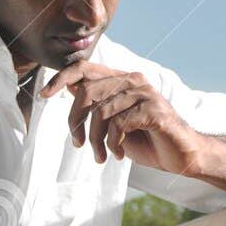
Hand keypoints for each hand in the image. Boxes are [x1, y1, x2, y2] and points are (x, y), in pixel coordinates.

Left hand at [40, 61, 205, 172]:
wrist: (182, 157)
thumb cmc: (147, 141)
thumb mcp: (115, 121)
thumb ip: (97, 103)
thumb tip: (69, 86)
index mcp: (122, 80)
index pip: (84, 68)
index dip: (60, 78)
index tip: (43, 95)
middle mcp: (134, 81)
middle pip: (86, 92)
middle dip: (75, 122)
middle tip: (79, 144)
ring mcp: (146, 94)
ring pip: (101, 112)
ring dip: (96, 140)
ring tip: (101, 156)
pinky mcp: (155, 110)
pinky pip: (119, 124)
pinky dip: (113, 144)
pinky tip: (120, 154)